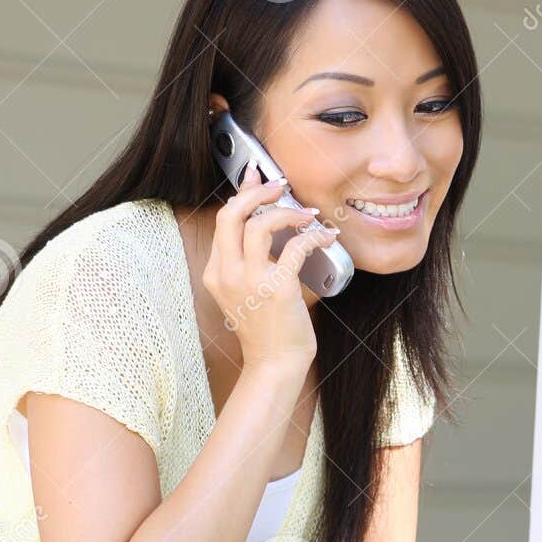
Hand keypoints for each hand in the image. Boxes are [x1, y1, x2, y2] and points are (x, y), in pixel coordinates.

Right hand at [205, 162, 335, 369]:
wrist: (275, 365)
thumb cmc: (267, 330)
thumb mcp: (245, 293)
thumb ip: (248, 264)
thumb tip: (268, 228)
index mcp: (216, 273)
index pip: (223, 221)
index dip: (241, 194)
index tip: (255, 177)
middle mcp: (227, 274)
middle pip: (231, 215)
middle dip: (257, 192)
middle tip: (279, 185)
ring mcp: (250, 281)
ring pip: (259, 225)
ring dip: (287, 211)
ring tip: (307, 213)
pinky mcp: (277, 289)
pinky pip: (295, 247)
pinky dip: (313, 236)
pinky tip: (325, 236)